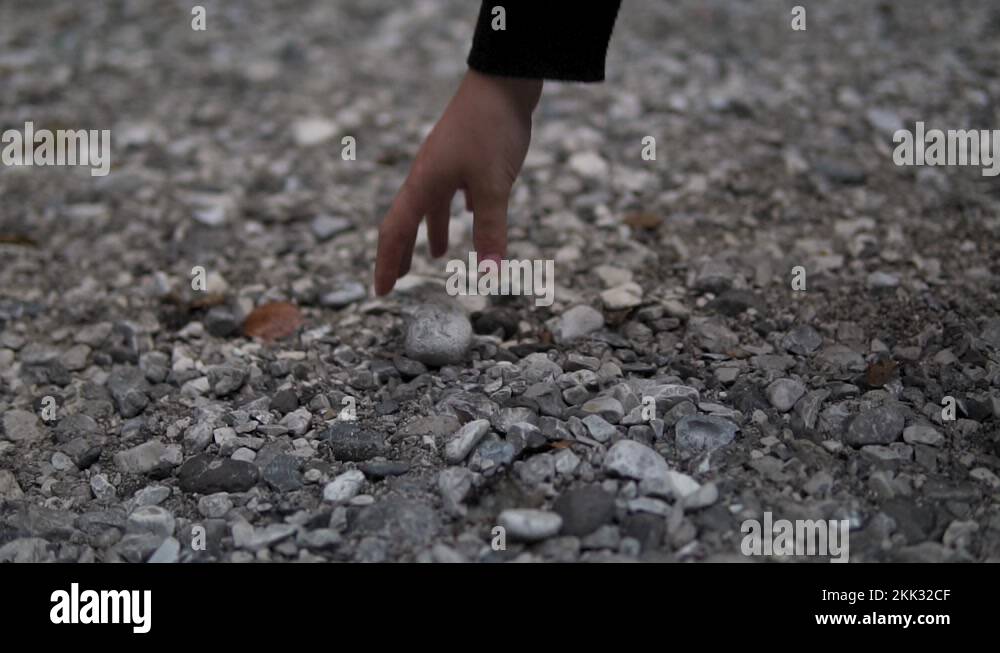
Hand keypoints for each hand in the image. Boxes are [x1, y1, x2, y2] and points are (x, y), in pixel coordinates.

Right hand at [374, 69, 542, 295]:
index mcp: (423, 183)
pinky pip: (452, 189)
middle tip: (399, 281)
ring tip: (435, 255)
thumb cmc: (492, 129)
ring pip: (431, 205)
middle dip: (401, 252)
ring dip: (429, 231)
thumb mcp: (494, 186)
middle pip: (406, 220)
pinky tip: (467, 214)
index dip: (386, 263)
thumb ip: (491, 230)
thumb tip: (491, 276)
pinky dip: (454, 209)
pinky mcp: (465, 153)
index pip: (394, 231)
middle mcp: (428, 174)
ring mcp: (445, 162)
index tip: (382, 292)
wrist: (503, 78)